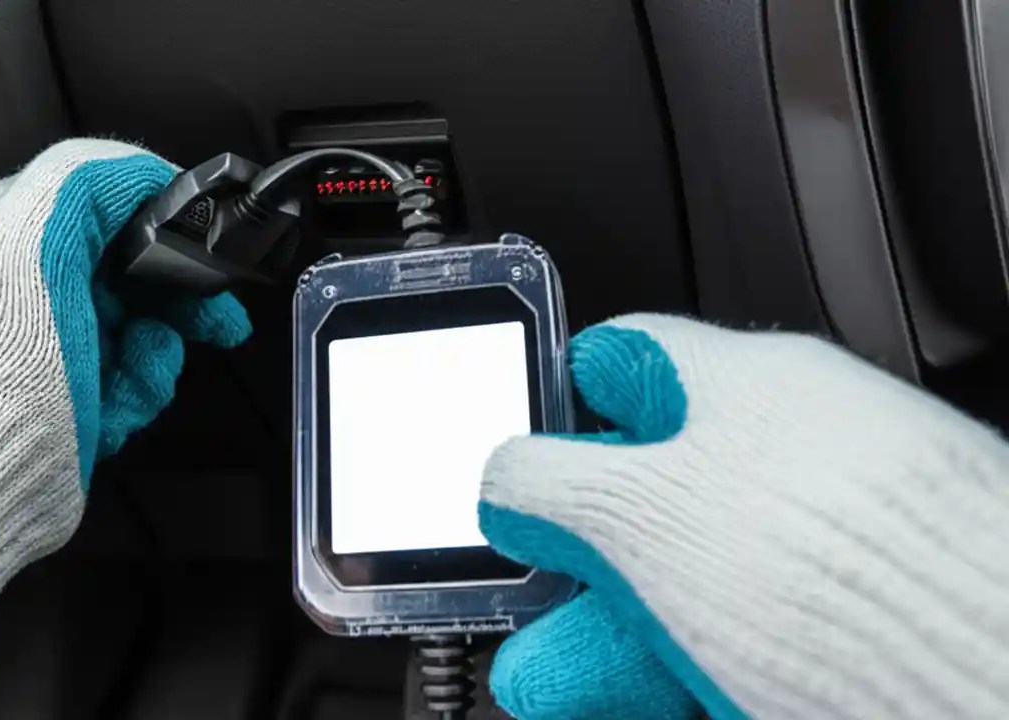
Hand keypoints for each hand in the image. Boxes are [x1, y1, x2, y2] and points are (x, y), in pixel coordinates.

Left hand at [0, 139, 249, 663]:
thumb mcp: (31, 241)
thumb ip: (85, 180)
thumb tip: (137, 167)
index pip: (93, 199)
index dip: (154, 221)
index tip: (193, 248)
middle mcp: (7, 285)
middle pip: (123, 269)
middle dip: (168, 300)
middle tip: (210, 319)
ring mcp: (31, 346)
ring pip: (134, 329)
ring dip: (152, 358)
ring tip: (132, 381)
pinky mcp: (55, 400)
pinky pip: (122, 381)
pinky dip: (132, 397)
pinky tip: (113, 412)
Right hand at [479, 315, 1008, 718]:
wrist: (997, 686)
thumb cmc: (849, 574)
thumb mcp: (642, 514)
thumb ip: (550, 485)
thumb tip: (505, 479)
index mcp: (744, 389)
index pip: (623, 362)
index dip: (552, 406)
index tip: (515, 463)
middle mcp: (787, 456)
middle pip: (646, 489)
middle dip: (568, 555)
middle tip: (523, 597)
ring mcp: (821, 544)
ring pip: (685, 577)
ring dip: (602, 629)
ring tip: (550, 679)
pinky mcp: (845, 623)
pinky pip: (731, 635)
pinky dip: (665, 663)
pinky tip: (623, 695)